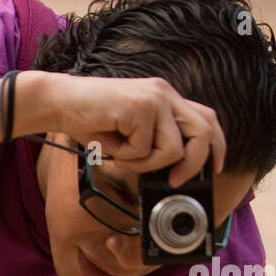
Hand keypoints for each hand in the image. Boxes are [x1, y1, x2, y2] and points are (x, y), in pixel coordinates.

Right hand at [40, 72, 225, 186]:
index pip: (207, 118)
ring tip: (123, 155)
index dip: (216, 146)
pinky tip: (110, 144)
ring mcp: (154, 98)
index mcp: (165, 97)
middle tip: (175, 181)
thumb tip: (172, 172)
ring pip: (173, 148)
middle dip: (192, 164)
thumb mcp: (129, 133)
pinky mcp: (140, 107)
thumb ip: (153, 142)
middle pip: (203, 132)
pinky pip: (145, 148)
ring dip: (146, 163)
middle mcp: (165, 94)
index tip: (213, 169)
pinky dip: (126, 156)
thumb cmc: (90, 120)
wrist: (59, 102)